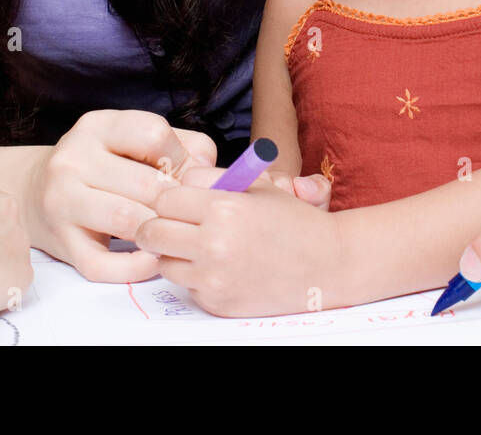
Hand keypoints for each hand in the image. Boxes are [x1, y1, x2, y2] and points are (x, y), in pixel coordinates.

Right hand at [16, 109, 216, 282]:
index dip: (180, 158)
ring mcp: (61, 203)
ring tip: (170, 231)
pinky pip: (105, 265)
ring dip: (159, 230)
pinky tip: (152, 257)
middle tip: (183, 211)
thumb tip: (211, 173)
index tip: (181, 174)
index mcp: (97, 127)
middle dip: (174, 201)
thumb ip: (184, 147)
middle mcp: (72, 160)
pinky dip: (137, 267)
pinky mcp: (61, 243)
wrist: (34, 191)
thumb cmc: (104, 165)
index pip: (154, 135)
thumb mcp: (136, 140)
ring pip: (128, 221)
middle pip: (147, 184)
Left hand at [136, 174, 344, 315]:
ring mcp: (214, 277)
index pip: (165, 199)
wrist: (327, 264)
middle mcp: (214, 243)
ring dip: (174, 254)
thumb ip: (216, 179)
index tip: (178, 203)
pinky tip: (221, 268)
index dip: (170, 200)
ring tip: (199, 248)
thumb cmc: (294, 222)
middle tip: (169, 226)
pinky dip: (196, 277)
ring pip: (163, 262)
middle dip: (158, 227)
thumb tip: (177, 181)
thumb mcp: (261, 187)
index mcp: (224, 207)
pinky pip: (186, 286)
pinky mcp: (216, 302)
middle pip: (153, 232)